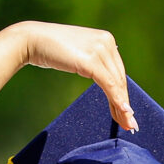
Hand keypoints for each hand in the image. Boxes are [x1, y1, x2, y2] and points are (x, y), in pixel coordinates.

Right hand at [13, 21, 135, 130]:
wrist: (32, 40)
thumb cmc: (51, 49)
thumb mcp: (78, 55)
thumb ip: (93, 62)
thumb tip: (105, 81)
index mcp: (106, 39)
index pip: (118, 72)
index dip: (123, 94)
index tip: (127, 112)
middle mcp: (107, 42)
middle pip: (120, 79)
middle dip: (125, 104)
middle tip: (131, 124)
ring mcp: (100, 49)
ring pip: (116, 84)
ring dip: (123, 107)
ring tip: (127, 124)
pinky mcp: (92, 60)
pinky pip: (109, 84)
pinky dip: (117, 100)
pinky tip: (123, 111)